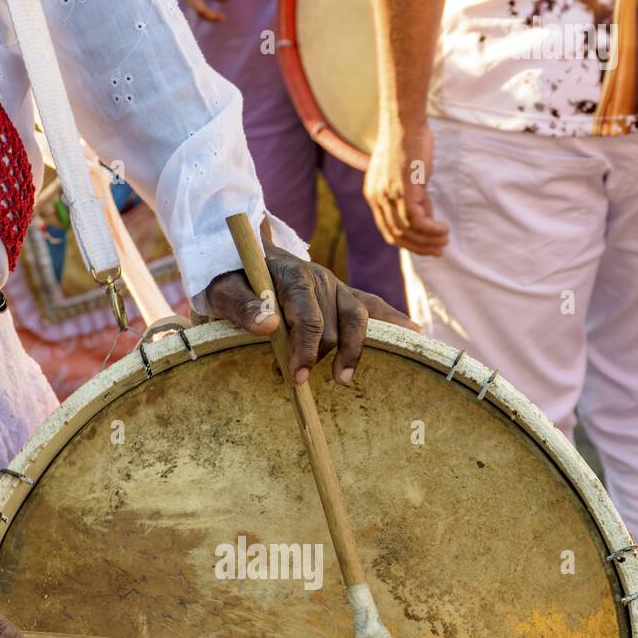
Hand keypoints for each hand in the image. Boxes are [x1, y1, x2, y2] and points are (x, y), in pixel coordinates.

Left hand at [203, 244, 417, 385]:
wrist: (240, 257)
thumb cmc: (230, 278)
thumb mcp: (223, 291)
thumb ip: (242, 307)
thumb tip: (269, 326)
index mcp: (294, 276)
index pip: (310, 318)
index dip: (305, 350)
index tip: (296, 378)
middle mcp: (321, 278)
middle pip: (333, 325)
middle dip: (317, 355)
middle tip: (294, 380)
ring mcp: (335, 285)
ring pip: (357, 319)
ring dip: (353, 350)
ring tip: (343, 379)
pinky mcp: (341, 294)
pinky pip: (372, 305)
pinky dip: (393, 319)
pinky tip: (413, 332)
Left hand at [364, 121, 448, 254]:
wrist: (404, 119)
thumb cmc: (408, 140)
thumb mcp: (406, 173)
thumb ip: (412, 193)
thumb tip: (426, 213)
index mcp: (374, 195)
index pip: (388, 229)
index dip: (407, 242)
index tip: (424, 246)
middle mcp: (377, 198)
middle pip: (396, 235)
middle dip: (418, 247)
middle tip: (438, 251)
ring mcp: (389, 195)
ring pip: (407, 231)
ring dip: (428, 240)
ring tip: (444, 241)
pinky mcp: (403, 190)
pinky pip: (416, 221)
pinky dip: (431, 230)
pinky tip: (443, 230)